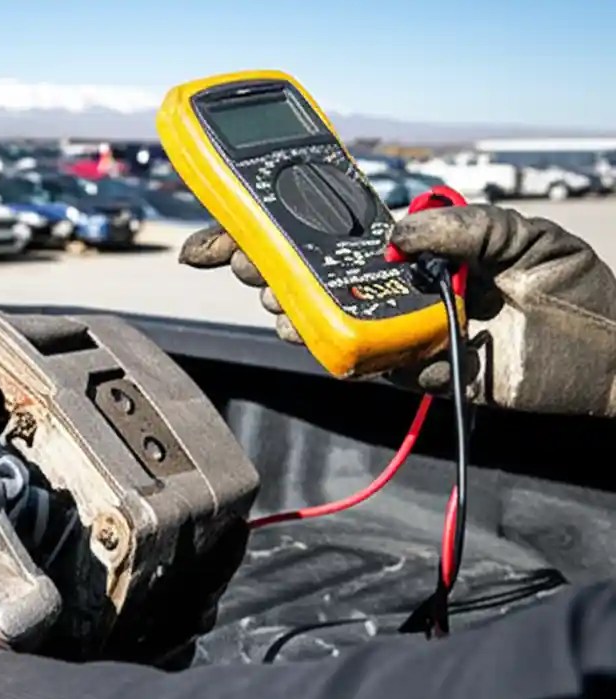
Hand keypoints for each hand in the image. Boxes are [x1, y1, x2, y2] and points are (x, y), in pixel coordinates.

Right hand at [179, 205, 615, 415]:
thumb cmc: (573, 285)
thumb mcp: (518, 235)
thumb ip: (456, 229)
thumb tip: (393, 236)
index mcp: (413, 252)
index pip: (330, 239)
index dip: (269, 236)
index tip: (219, 238)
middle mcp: (400, 293)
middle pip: (312, 282)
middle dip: (265, 272)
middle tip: (247, 264)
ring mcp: (406, 335)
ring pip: (328, 328)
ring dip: (294, 314)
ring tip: (283, 302)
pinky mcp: (423, 375)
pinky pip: (374, 368)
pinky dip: (352, 354)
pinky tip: (332, 337)